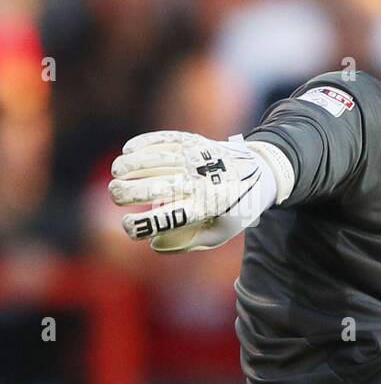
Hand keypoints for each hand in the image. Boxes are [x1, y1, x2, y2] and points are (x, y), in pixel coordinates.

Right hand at [108, 131, 276, 252]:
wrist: (262, 172)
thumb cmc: (235, 207)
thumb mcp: (221, 231)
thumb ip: (189, 242)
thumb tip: (154, 243)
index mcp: (207, 208)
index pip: (170, 219)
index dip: (142, 225)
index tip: (127, 226)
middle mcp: (201, 182)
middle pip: (156, 188)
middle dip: (127, 192)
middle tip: (115, 194)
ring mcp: (197, 159)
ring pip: (155, 160)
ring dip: (129, 165)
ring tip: (116, 173)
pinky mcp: (195, 141)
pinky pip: (163, 139)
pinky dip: (142, 143)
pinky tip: (127, 151)